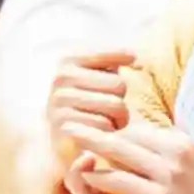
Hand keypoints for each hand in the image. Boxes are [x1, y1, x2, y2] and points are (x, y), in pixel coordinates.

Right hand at [47, 48, 134, 163]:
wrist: (62, 140)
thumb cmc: (88, 104)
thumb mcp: (96, 75)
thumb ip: (110, 60)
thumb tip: (132, 55)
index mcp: (68, 60)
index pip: (106, 54)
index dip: (123, 55)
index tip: (133, 57)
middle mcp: (61, 77)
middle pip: (119, 84)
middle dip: (121, 100)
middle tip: (112, 109)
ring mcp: (61, 101)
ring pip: (116, 105)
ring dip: (119, 118)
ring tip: (108, 121)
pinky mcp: (65, 125)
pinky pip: (105, 125)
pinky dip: (107, 132)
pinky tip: (98, 133)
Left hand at [63, 122, 193, 193]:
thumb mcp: (184, 169)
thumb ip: (162, 151)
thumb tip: (137, 131)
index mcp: (183, 143)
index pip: (140, 128)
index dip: (114, 129)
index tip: (92, 127)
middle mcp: (177, 154)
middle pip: (128, 135)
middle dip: (100, 134)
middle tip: (71, 128)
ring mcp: (169, 176)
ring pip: (120, 151)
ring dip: (92, 145)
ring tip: (70, 139)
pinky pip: (120, 181)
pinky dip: (100, 176)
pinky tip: (86, 175)